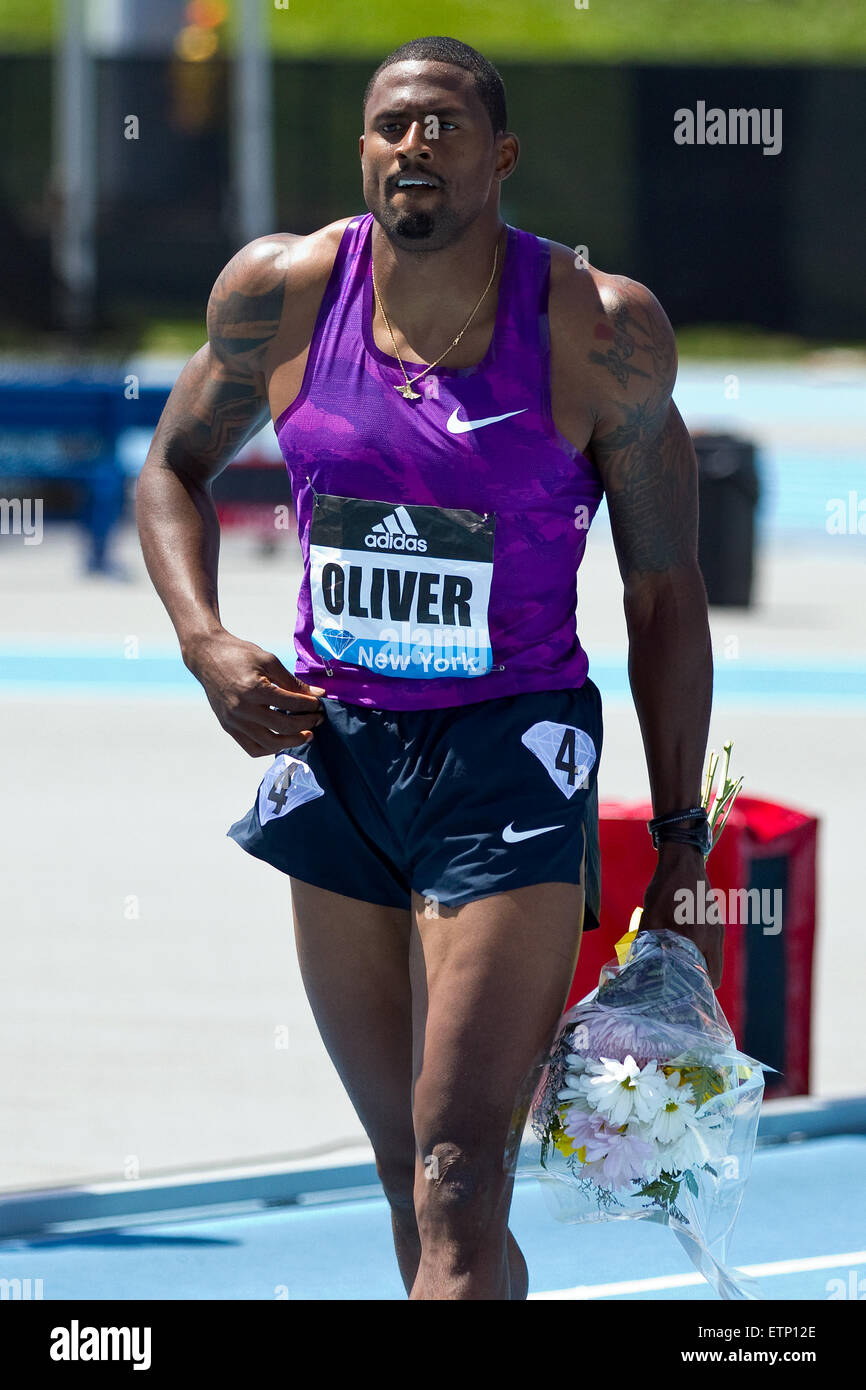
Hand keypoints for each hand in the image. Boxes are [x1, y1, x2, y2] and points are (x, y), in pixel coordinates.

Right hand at [183, 629, 326, 755]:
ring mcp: (233, 721)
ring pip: (268, 743)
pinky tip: (282, 739)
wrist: (207, 656)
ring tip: (305, 734)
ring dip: (291, 742)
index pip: (291, 704)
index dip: (310, 705)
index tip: (319, 704)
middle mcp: (242, 709)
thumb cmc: (239, 654)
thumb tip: (319, 695)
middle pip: (283, 727)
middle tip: (318, 720)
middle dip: (306, 725)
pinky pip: (252, 748)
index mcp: (254, 689)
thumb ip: (293, 681)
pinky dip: (270, 748)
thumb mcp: (269, 661)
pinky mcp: (228, 727)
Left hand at [638, 843, 723, 988]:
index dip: (697, 989)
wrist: (683, 860)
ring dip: (699, 966)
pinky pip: (712, 946)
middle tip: (678, 985)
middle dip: (698, 981)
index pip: (710, 978)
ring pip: (713, 960)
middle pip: (713, 973)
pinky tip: (683, 947)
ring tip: (678, 967)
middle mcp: (714, 936)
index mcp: (700, 938)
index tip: (682, 995)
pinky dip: (701, 952)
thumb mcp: (650, 915)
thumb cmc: (665, 887)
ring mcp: (718, 928)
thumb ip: (646, 942)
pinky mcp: (716, 920)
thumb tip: (637, 964)